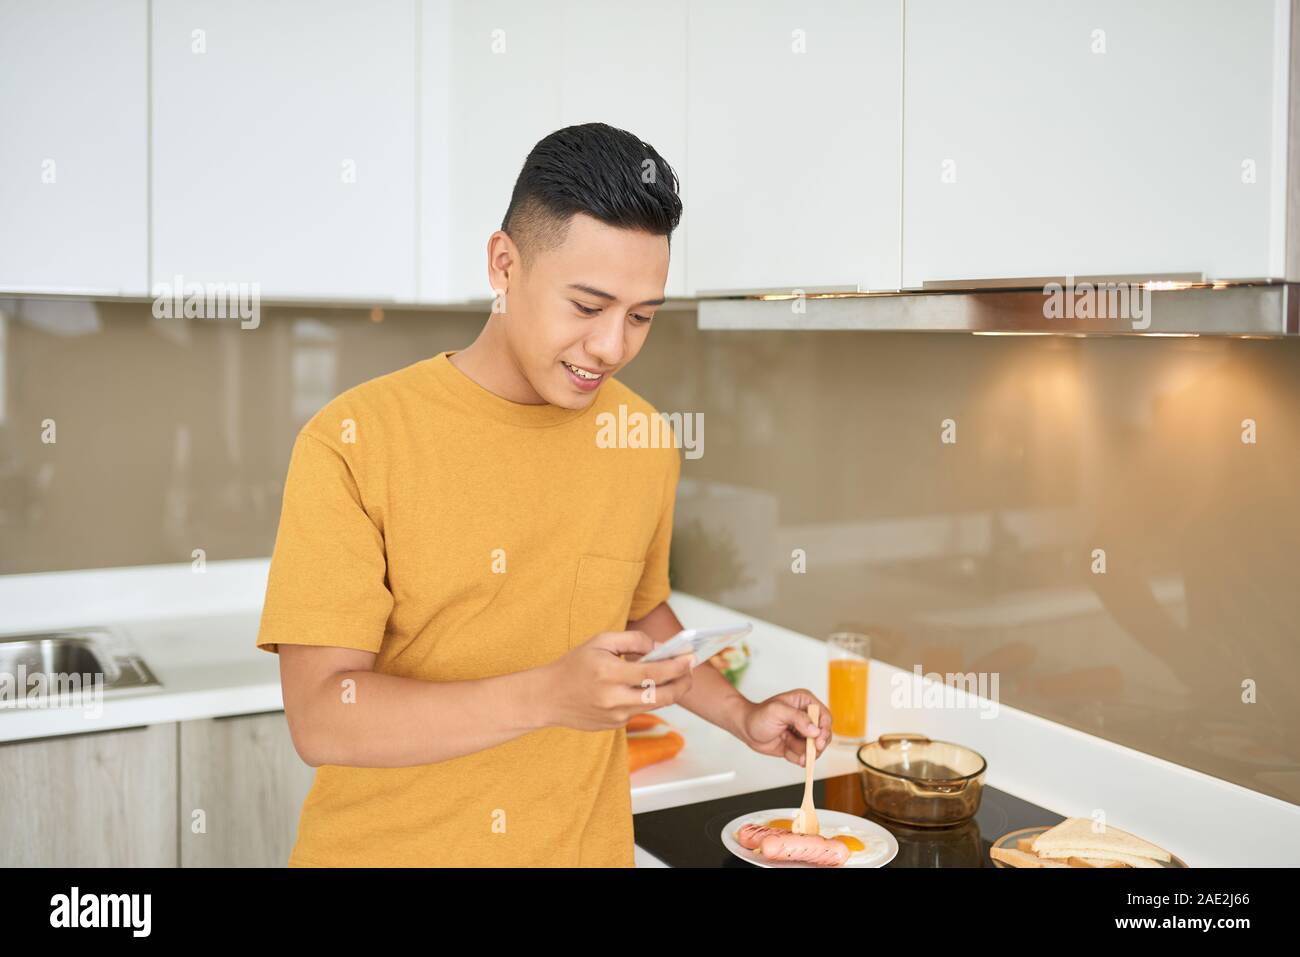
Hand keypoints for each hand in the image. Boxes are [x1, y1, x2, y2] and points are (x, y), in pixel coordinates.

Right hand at [538, 630, 694, 731]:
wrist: (548, 697)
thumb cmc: (574, 665)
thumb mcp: (600, 641)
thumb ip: (632, 640)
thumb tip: (659, 648)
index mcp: (609, 674)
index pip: (653, 673)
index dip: (677, 666)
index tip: (690, 658)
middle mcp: (614, 699)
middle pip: (663, 696)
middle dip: (683, 684)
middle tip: (691, 672)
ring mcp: (615, 716)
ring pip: (654, 705)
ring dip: (669, 691)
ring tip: (675, 677)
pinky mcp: (615, 726)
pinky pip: (639, 711)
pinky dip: (647, 698)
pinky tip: (644, 687)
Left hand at [737, 689, 832, 766]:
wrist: (745, 728)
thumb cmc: (758, 715)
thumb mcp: (777, 711)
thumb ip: (797, 718)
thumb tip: (815, 730)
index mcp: (805, 702)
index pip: (824, 716)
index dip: (824, 730)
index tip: (818, 742)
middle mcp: (807, 717)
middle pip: (823, 734)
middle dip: (816, 746)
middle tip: (809, 754)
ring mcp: (802, 732)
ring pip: (815, 748)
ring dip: (805, 754)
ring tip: (792, 751)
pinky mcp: (797, 745)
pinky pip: (804, 756)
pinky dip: (796, 757)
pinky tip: (786, 751)